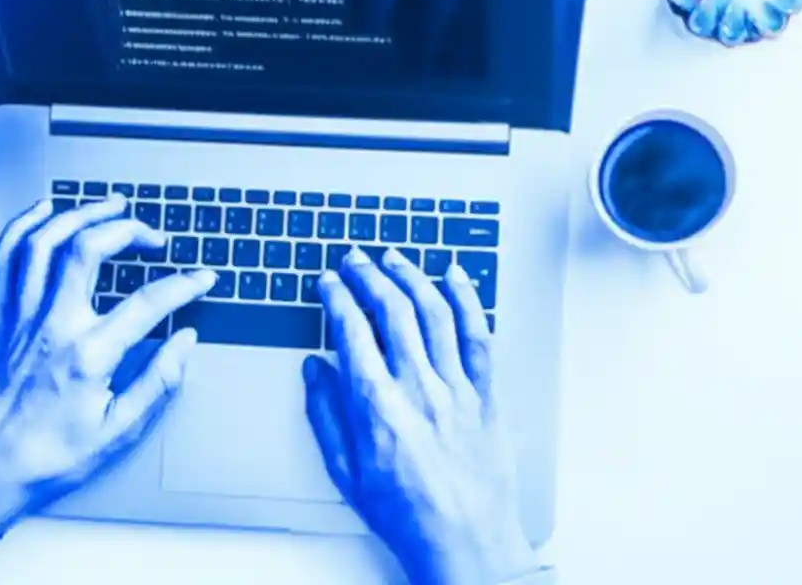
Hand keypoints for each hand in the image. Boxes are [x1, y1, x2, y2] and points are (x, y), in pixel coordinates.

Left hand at [0, 197, 216, 535]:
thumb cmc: (46, 458)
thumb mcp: (118, 433)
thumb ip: (158, 383)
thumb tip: (184, 343)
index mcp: (87, 356)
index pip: (148, 302)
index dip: (184, 284)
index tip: (201, 278)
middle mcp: (51, 327)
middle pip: (89, 249)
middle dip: (128, 229)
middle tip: (153, 237)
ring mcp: (18, 318)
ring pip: (44, 242)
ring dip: (80, 214)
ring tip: (109, 206)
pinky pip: (5, 257)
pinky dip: (24, 225)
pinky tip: (45, 212)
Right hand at [304, 247, 536, 584]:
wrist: (466, 542)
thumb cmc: (406, 515)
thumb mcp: (346, 473)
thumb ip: (326, 416)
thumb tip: (314, 370)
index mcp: (378, 405)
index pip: (351, 331)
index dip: (337, 298)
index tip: (328, 283)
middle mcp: (419, 387)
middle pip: (392, 310)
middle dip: (369, 276)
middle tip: (355, 261)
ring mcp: (457, 386)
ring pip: (434, 311)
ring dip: (411, 277)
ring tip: (394, 259)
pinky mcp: (487, 393)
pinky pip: (478, 334)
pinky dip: (467, 299)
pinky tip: (456, 278)